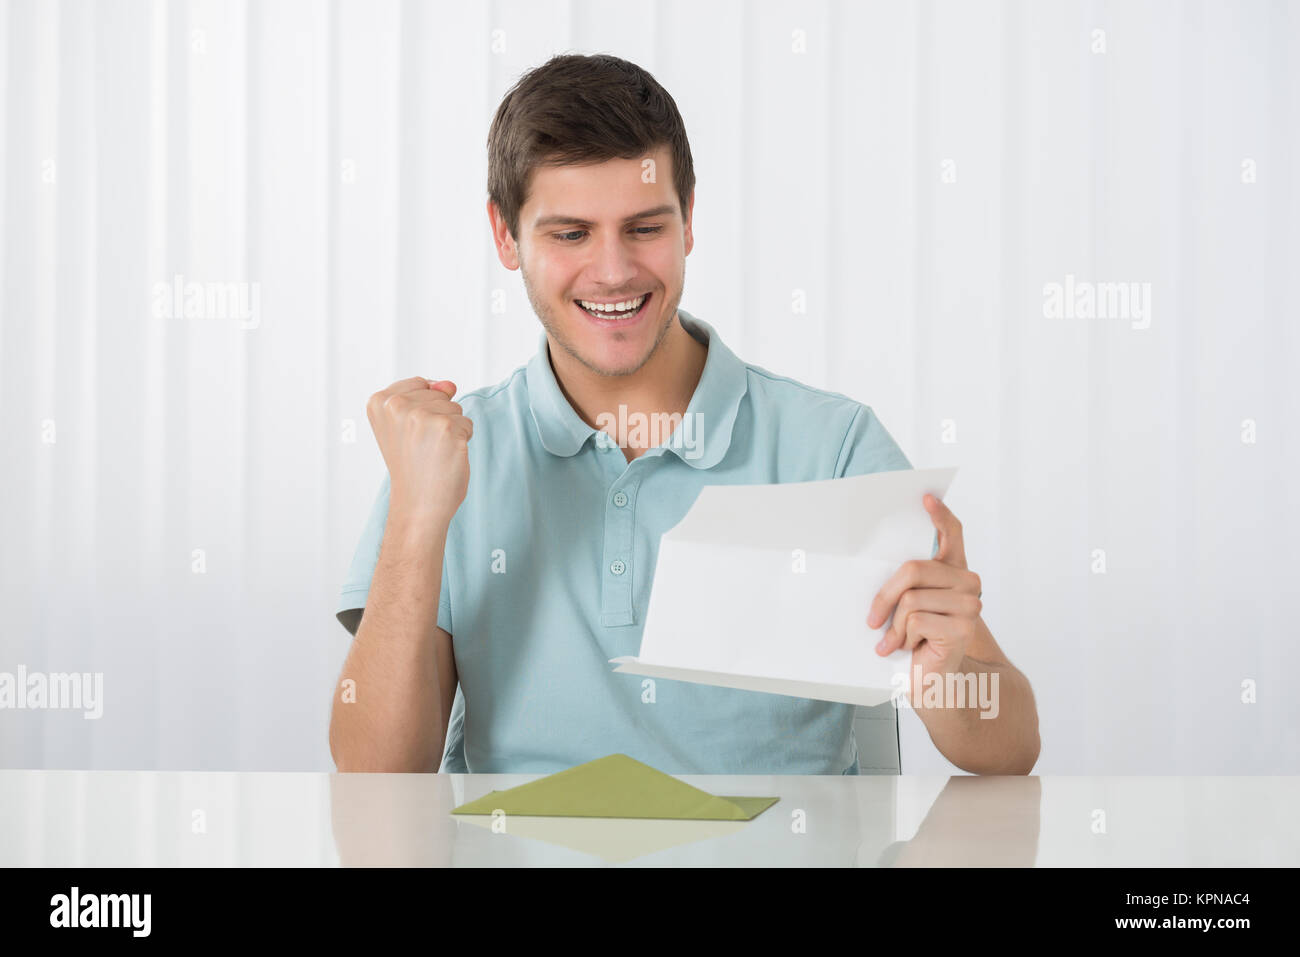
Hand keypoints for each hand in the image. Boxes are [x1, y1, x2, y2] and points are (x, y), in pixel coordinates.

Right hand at [366, 377, 473, 525]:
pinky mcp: (446, 428)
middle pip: (439, 394)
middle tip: (422, 447)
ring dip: (451, 430)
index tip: (409, 436)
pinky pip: (467, 423)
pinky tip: (445, 457)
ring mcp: (421, 416)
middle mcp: (396, 405)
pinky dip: (463, 441)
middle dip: (438, 418)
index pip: (420, 384)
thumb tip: (449, 385)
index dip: (423, 411)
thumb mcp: (409, 424)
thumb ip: (426, 396)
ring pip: (455, 408)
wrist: (418, 505)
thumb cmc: (414, 466)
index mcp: (379, 401)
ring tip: (432, 452)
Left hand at [866, 494, 981, 684]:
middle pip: (913, 569)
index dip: (940, 516)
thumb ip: (905, 582)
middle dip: (885, 596)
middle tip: (873, 620)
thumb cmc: (915, 641)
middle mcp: (968, 584)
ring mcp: (969, 606)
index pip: (952, 534)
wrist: (932, 683)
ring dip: (894, 626)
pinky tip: (908, 650)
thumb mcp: (906, 605)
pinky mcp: (962, 628)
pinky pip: (915, 621)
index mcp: (953, 572)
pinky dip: (902, 639)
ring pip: (910, 599)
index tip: (926, 497)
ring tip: (898, 641)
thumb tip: (875, 558)